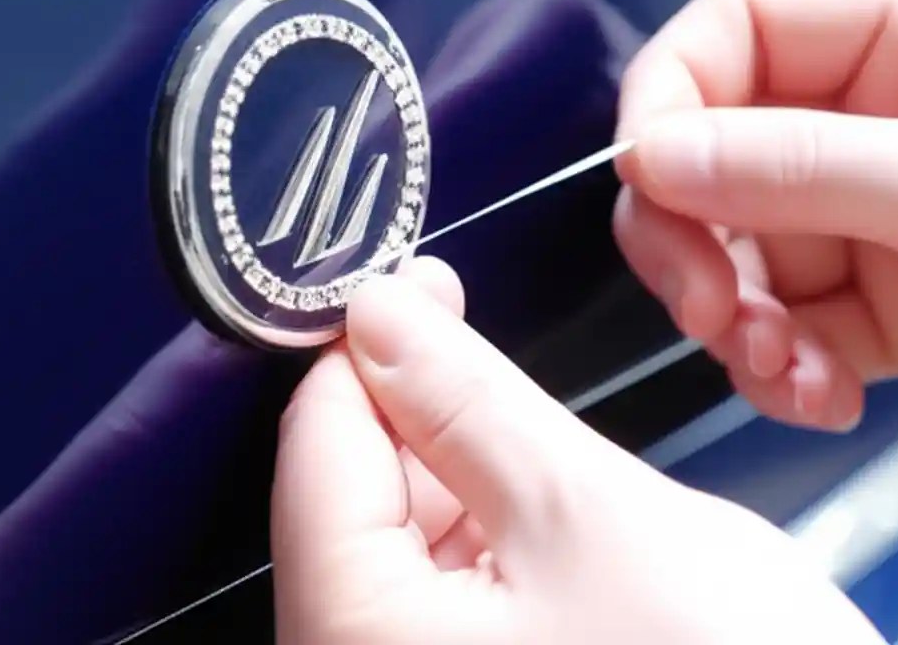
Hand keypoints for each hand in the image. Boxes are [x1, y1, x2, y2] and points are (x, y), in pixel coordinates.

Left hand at [271, 262, 881, 643]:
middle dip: (407, 408)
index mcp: (353, 634)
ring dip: (445, 470)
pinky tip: (528, 519)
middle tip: (464, 339)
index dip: (362, 346)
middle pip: (342, 494)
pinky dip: (473, 536)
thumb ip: (465, 404)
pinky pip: (428, 593)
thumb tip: (381, 317)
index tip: (412, 288)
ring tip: (524, 452)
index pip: (314, 445)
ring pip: (387, 540)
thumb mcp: (583, 513)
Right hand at [613, 0, 897, 431]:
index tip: (648, 176)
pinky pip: (779, 331)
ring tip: (782, 372)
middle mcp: (864, 128)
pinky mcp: (876, 309)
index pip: (736, 29)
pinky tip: (819, 398)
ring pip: (728, 258)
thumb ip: (806, 165)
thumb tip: (655, 159)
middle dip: (685, 242)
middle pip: (705, 154)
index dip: (670, 94)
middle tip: (700, 304)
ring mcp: (862, 221)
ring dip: (731, 328)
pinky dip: (779, 376)